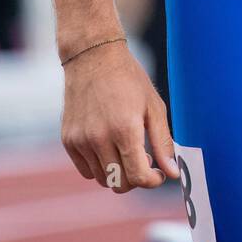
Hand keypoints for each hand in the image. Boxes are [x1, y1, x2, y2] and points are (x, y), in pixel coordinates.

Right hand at [61, 41, 179, 191]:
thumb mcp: (154, 107)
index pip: (138, 177)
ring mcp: (80, 141)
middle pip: (120, 184)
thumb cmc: (130, 80)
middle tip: (145, 159)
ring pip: (103, 179)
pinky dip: (100, 167)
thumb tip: (173, 173)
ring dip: (119, 173)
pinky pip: (86, 171)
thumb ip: (163, 142)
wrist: (93, 58)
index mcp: (125, 129)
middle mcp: (99, 138)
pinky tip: (110, 147)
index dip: (153, 180)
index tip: (159, 173)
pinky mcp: (68, 140)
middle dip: (137, 179)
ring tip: (127, 149)